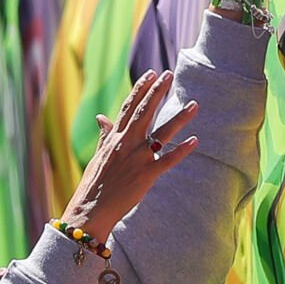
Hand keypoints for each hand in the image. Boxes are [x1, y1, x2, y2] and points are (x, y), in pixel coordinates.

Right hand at [59, 70, 196, 239]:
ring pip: (161, 133)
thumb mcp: (98, 155)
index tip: (151, 74)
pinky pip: (167, 161)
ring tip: (194, 104)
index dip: (140, 89)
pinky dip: (181, 151)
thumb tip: (100, 117)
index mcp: (114, 138)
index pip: (128, 107)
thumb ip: (104, 135)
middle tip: (170, 75)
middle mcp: (126, 143)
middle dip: (158, 92)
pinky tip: (195, 140)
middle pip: (144, 112)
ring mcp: (137, 158)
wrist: (90, 210)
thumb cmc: (94, 184)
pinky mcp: (146, 175)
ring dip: (179, 118)